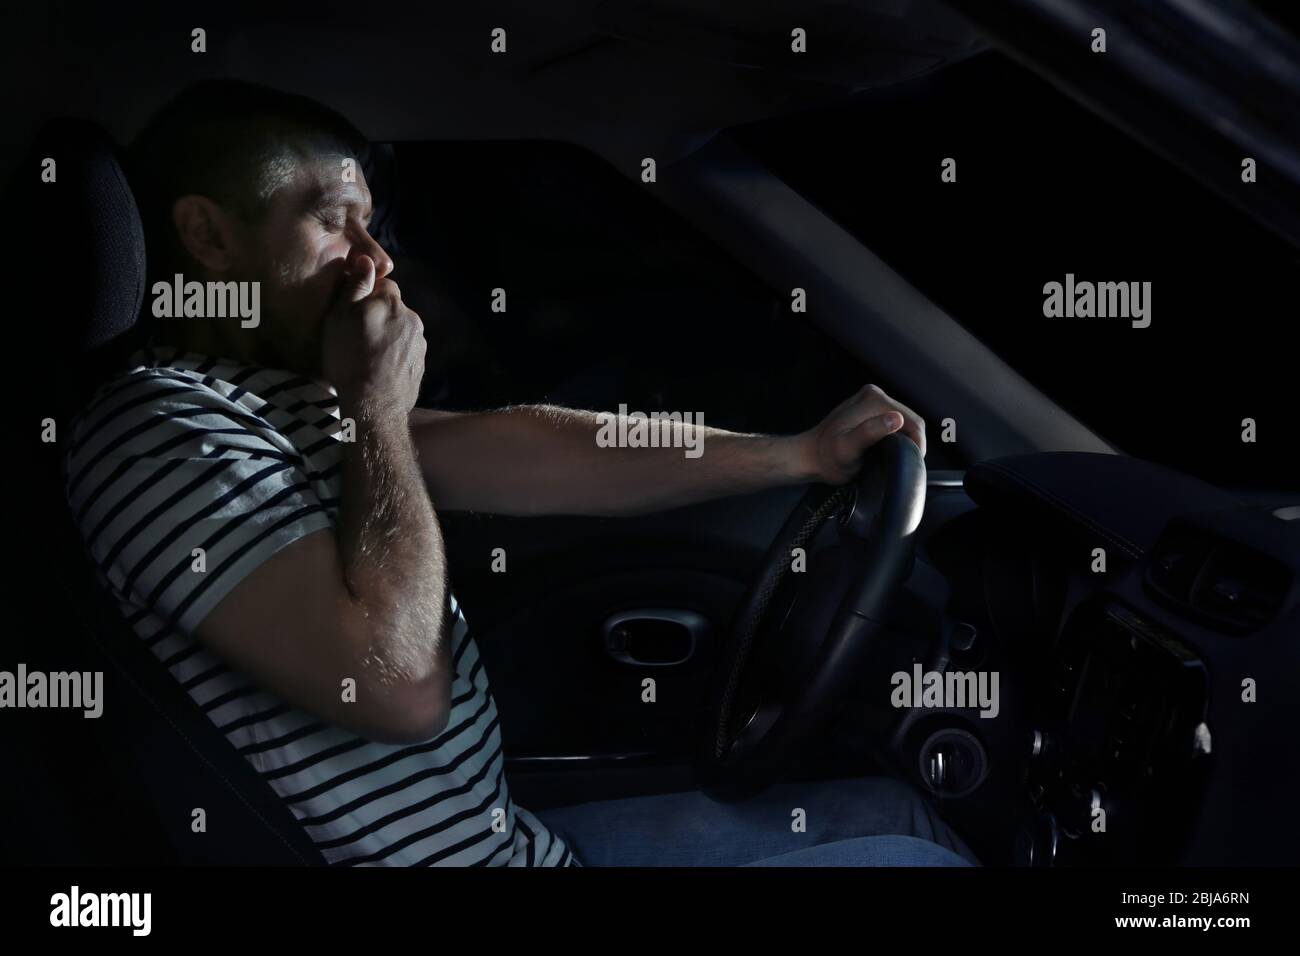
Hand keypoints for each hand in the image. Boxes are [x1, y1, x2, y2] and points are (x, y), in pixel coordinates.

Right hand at [321, 254, 426, 414]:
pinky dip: (394, 354)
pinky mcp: (420, 364)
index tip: (353, 311)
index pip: (383, 285)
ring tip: (367, 354)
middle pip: (393, 308)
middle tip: (357, 335)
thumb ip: (356, 286)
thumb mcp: (341, 316)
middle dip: (379, 315)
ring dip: (387, 335)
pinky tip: (379, 367)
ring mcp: (419, 343)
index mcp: (392, 302)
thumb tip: (366, 260)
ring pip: (401, 329)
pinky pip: (405, 350)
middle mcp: (412, 318)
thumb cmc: (350, 357)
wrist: (374, 403)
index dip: (367, 295)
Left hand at [799, 385, 925, 484]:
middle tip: (904, 462)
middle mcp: (873, 393)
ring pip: (904, 419)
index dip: (917, 443)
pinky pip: (894, 419)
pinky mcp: (870, 406)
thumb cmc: (828, 458)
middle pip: (910, 418)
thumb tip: (896, 419)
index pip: (911, 420)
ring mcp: (871, 397)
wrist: (810, 455)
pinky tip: (889, 447)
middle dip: (912, 440)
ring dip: (905, 437)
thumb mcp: (848, 450)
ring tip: (898, 456)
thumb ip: (869, 433)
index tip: (912, 461)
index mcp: (872, 400)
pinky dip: (897, 433)